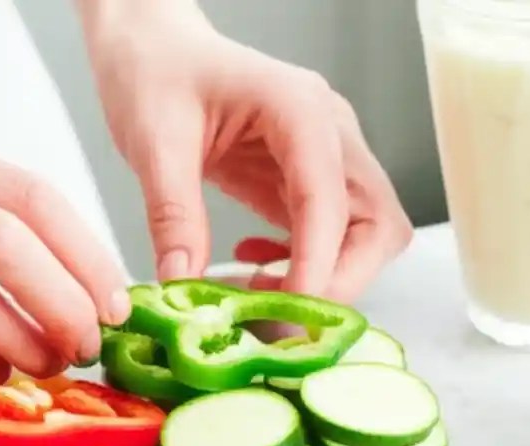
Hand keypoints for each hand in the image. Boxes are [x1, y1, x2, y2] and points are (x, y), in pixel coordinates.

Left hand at [77, 1, 411, 301]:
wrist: (152, 47)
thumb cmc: (155, 71)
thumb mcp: (152, 139)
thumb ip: (172, 212)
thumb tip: (183, 281)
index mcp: (300, 109)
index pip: (331, 199)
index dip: (317, 264)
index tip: (285, 311)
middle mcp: (330, 133)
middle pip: (377, 224)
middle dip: (341, 279)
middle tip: (280, 313)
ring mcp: (329, 158)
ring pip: (368, 235)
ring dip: (328, 277)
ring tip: (261, 291)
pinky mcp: (310, 180)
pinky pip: (336, 236)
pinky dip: (307, 264)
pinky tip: (254, 263)